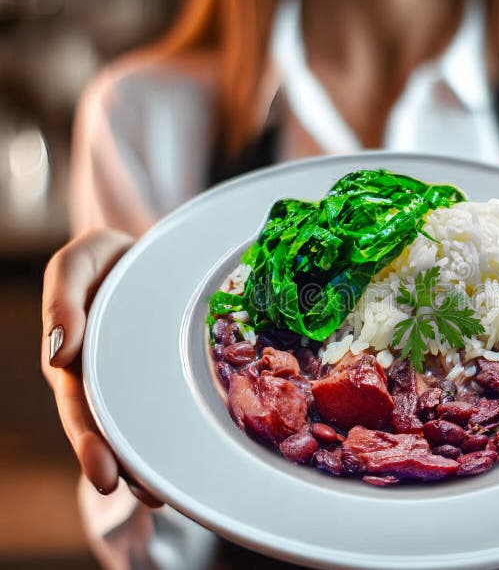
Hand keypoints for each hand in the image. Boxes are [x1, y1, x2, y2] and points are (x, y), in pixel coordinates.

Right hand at [41, 229, 162, 506]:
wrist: (150, 248)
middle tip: (149, 494)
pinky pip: (176, 403)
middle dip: (128, 465)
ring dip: (154, 460)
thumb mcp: (77, 264)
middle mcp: (108, 377)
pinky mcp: (174, 371)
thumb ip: (61, 301)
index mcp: (79, 360)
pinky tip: (196, 454)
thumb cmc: (108, 258)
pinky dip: (182, 429)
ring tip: (172, 491)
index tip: (106, 474)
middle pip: (115, 429)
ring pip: (145, 425)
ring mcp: (143, 377)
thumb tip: (58, 355)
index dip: (91, 444)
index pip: (81, 410)